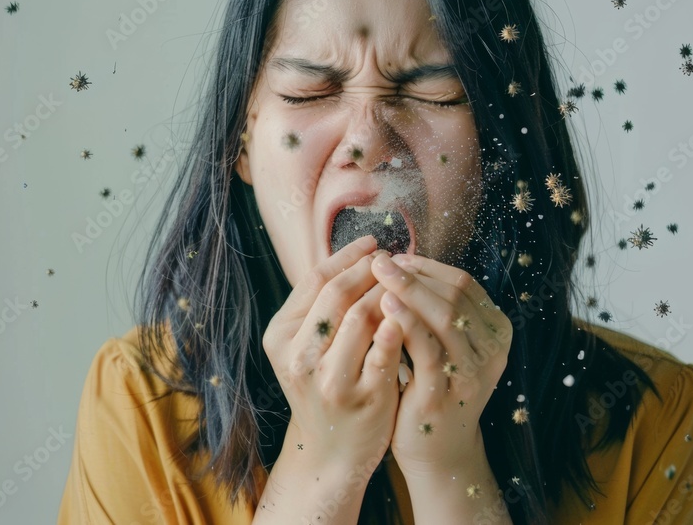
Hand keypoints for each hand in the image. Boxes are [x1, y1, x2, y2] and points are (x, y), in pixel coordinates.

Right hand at [261, 235, 406, 469]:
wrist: (331, 450)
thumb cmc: (325, 386)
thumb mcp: (307, 347)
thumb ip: (321, 307)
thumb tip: (354, 252)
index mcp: (280, 336)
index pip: (315, 281)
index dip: (347, 256)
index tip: (373, 242)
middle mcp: (298, 356)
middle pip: (337, 294)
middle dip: (370, 270)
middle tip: (393, 258)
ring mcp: (329, 379)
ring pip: (362, 316)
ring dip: (387, 293)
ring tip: (405, 282)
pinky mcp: (362, 396)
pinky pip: (384, 350)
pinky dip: (398, 327)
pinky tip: (411, 314)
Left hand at [369, 252, 512, 476]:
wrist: (436, 449)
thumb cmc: (431, 385)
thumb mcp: (443, 343)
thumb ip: (433, 307)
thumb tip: (400, 260)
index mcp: (496, 331)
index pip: (463, 284)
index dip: (427, 266)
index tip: (395, 257)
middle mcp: (492, 350)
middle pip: (454, 295)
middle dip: (414, 273)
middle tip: (380, 260)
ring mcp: (472, 372)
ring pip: (443, 317)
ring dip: (408, 290)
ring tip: (378, 273)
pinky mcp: (445, 392)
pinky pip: (426, 349)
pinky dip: (405, 321)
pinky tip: (383, 305)